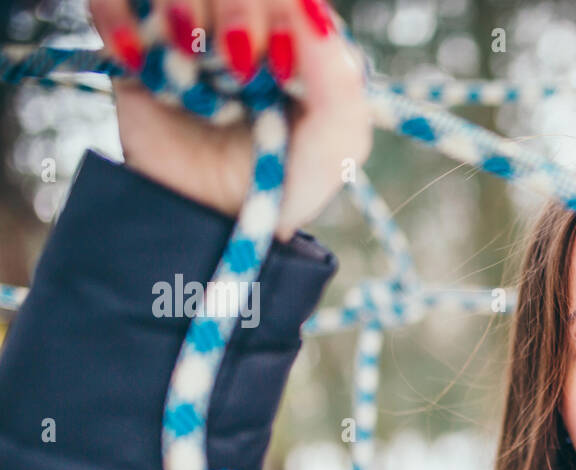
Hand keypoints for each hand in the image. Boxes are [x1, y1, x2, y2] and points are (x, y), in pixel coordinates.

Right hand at [88, 0, 371, 240]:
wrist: (204, 225)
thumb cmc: (280, 185)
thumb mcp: (333, 147)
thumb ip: (340, 80)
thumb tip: (311, 9)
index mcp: (296, 36)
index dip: (276, 12)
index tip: (277, 68)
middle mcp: (241, 21)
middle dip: (235, 11)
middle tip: (237, 71)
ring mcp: (184, 27)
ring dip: (180, 12)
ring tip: (189, 76)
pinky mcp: (131, 40)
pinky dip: (119, 21)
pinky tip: (141, 65)